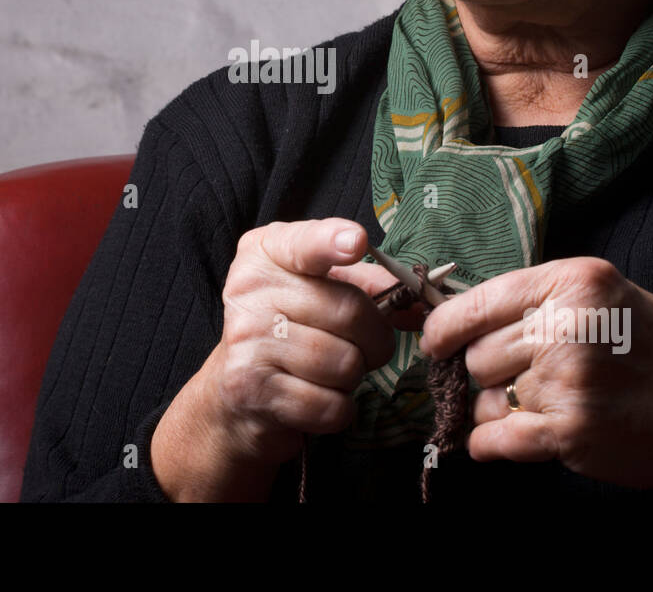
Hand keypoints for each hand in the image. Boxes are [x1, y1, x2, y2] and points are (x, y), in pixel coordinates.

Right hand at [152, 218, 415, 499]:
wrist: (235, 395)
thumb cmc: (291, 331)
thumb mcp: (321, 290)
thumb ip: (367, 284)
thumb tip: (418, 306)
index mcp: (266, 253)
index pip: (306, 243)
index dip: (333, 241)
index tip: (356, 242)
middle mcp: (249, 290)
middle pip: (349, 311)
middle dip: (375, 339)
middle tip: (363, 348)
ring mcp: (246, 341)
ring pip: (344, 363)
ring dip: (353, 377)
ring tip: (330, 372)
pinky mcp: (251, 390)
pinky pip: (330, 405)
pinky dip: (338, 410)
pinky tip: (317, 399)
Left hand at [419, 256, 652, 488]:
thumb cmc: (641, 338)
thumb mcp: (591, 291)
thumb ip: (527, 299)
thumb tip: (449, 321)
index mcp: (567, 283)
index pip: (473, 305)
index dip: (443, 329)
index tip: (437, 342)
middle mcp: (565, 328)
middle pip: (476, 357)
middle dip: (483, 372)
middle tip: (511, 377)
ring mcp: (568, 382)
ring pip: (484, 400)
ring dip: (495, 408)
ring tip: (533, 404)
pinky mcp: (571, 431)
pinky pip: (496, 440)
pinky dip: (489, 443)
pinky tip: (503, 438)